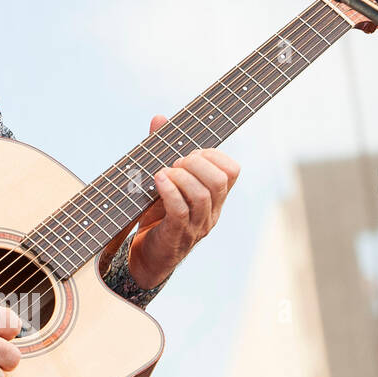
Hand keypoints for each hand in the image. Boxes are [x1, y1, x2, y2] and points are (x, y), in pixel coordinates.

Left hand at [126, 115, 240, 289]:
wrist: (145, 258)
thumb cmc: (156, 217)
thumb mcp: (163, 182)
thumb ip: (162, 150)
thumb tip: (159, 118)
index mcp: (214, 198)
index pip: (232, 170)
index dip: (213, 155)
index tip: (189, 155)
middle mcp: (211, 212)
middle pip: (219, 180)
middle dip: (196, 163)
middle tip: (174, 164)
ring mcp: (196, 226)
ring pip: (203, 194)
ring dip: (181, 176)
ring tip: (163, 174)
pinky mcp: (177, 235)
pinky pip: (181, 210)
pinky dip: (169, 191)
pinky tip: (158, 181)